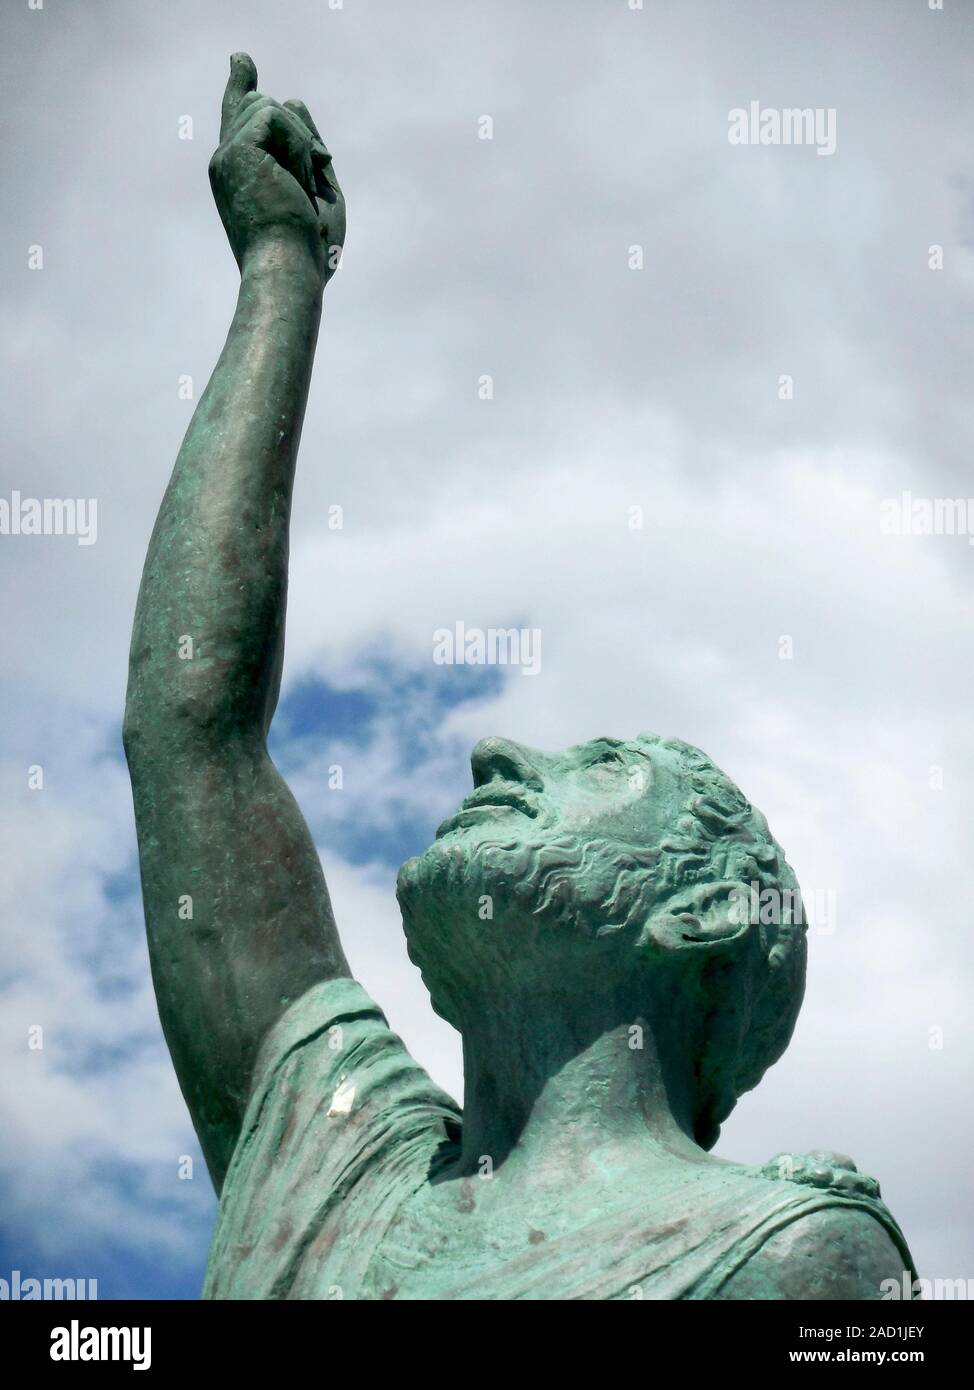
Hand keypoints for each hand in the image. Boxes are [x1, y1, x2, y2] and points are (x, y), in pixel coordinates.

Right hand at [208, 53, 345, 285]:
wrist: (291, 271)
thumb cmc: (307, 248)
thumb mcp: (315, 187)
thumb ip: (304, 145)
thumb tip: (292, 99)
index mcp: (241, 175)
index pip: (237, 120)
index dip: (239, 86)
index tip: (240, 60)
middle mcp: (226, 163)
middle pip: (261, 105)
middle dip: (301, 137)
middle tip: (310, 187)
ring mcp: (227, 155)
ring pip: (271, 107)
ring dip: (302, 146)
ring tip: (303, 191)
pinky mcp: (236, 149)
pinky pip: (275, 115)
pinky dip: (298, 146)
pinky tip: (298, 181)